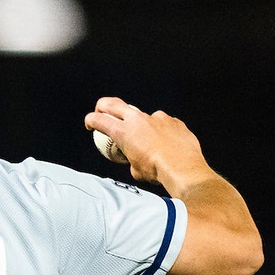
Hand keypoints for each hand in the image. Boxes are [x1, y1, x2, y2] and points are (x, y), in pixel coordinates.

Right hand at [84, 97, 213, 192]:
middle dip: (103, 106)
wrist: (183, 168)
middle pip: (113, 103)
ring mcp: (157, 118)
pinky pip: (163, 123)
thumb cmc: (157, 171)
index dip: (90, 120)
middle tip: (102, 111)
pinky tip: (167, 144)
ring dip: (141, 127)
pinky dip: (161, 132)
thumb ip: (131, 158)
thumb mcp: (135, 170)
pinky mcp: (173, 120)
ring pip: (143, 117)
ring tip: (150, 144)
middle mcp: (138, 120)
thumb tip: (134, 159)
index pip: (98, 120)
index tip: (90, 124)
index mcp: (124, 132)